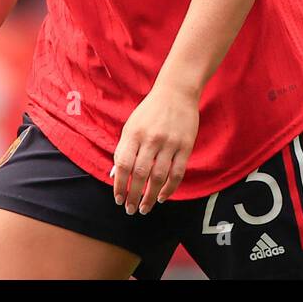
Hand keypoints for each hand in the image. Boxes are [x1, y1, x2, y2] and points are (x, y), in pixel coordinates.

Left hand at [111, 83, 198, 214]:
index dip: (119, 185)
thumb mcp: (131, 126)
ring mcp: (169, 143)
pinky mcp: (185, 146)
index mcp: (134, 133)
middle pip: (140, 174)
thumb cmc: (150, 111)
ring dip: (151, 196)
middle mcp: (151, 139)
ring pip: (159, 177)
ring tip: (145, 207)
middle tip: (130, 209)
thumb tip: (116, 176)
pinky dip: (170, 188)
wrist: (176, 92)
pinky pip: (177, 173)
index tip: (118, 199)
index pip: (123, 164)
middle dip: (133, 196)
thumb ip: (124, 149)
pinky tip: (163, 197)